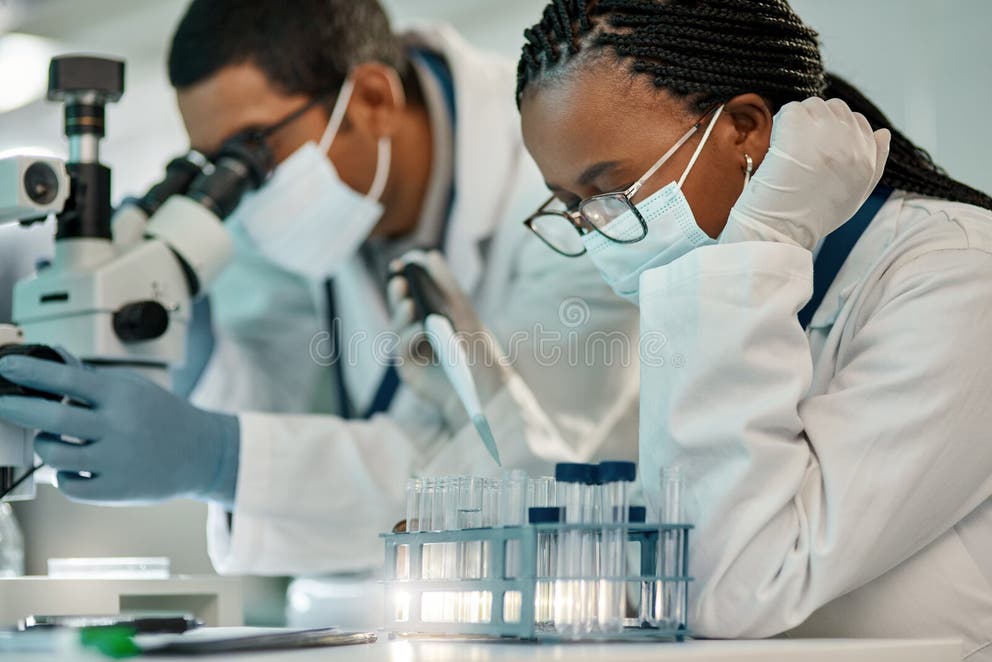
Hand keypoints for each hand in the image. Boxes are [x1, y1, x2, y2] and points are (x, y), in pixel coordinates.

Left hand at [0, 355, 238, 505]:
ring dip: (44, 444)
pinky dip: (64, 474)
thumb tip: (53, 357)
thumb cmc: (164, 416)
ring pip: (53, 455)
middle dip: (17, 408)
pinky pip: (68, 484)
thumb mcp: (135, 388)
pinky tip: (77, 465)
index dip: (31, 372)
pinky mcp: (115, 490)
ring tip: (52, 439)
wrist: (202, 453)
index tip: (5, 366)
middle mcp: (119, 427)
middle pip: (52, 419)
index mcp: (122, 396)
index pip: (67, 379)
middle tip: (3, 403)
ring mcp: (116, 461)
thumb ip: (92, 378)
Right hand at [386, 250, 510, 429]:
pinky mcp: (408, 369)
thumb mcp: (466, 316)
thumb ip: (448, 288)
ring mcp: (413, 351)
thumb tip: (431, 256)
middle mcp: (421, 333)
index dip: (409, 276)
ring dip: (400, 313)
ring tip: (410, 305)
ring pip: (397, 326)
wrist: (484, 395)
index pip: (417, 292)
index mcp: (435, 317)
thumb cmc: (478, 355)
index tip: (406, 261)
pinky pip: (401, 347)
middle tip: (401, 280)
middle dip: (398, 293)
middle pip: (401, 307)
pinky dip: (408, 335)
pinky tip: (420, 330)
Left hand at [721, 97, 890, 250]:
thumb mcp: (855, 195)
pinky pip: (791, 109)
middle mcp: (852, 142)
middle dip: (818, 122)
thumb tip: (883, 132)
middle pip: (837, 108)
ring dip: (799, 120)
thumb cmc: (812, 217)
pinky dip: (782, 123)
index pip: (860, 123)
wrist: (780, 230)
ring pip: (814, 105)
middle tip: (800, 149)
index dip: (834, 133)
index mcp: (867, 159)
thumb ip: (875, 163)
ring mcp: (825, 133)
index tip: (817, 151)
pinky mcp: (798, 129)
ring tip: (789, 148)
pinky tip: (778, 145)